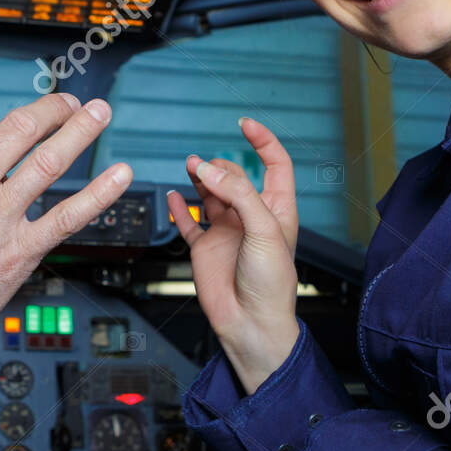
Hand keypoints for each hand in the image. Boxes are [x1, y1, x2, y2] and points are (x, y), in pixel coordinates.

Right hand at [0, 93, 130, 388]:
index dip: (3, 130)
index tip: (16, 137)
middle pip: (19, 128)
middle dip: (52, 109)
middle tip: (71, 102)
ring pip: (48, 161)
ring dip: (80, 131)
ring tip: (100, 114)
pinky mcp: (19, 252)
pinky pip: (68, 216)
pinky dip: (100, 193)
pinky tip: (120, 176)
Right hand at [167, 117, 299, 394]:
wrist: (250, 324)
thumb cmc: (271, 285)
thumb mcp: (264, 232)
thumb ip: (238, 196)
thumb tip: (210, 170)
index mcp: (276, 211)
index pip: (275, 165)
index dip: (263, 142)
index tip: (245, 125)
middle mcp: (251, 218)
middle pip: (235, 177)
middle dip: (222, 166)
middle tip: (206, 169)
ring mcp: (227, 232)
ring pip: (211, 194)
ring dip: (201, 178)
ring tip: (191, 168)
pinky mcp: (205, 248)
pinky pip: (189, 222)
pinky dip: (180, 208)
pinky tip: (174, 195)